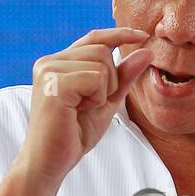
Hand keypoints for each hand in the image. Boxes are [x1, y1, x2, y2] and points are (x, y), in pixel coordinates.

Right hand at [19, 27, 152, 183]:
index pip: (94, 38)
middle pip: (102, 50)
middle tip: (90, 104)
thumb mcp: (105, 101)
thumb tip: (146, 51)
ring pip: (101, 63)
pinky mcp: (53, 84)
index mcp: (58, 62)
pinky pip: (95, 78)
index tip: (142, 35)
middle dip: (109, 80)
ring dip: (102, 91)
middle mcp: (49, 61)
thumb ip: (123, 76)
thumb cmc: (73, 133)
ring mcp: (49, 70)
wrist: (49, 161)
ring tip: (82, 108)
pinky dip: (96, 98)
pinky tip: (78, 111)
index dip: (119, 34)